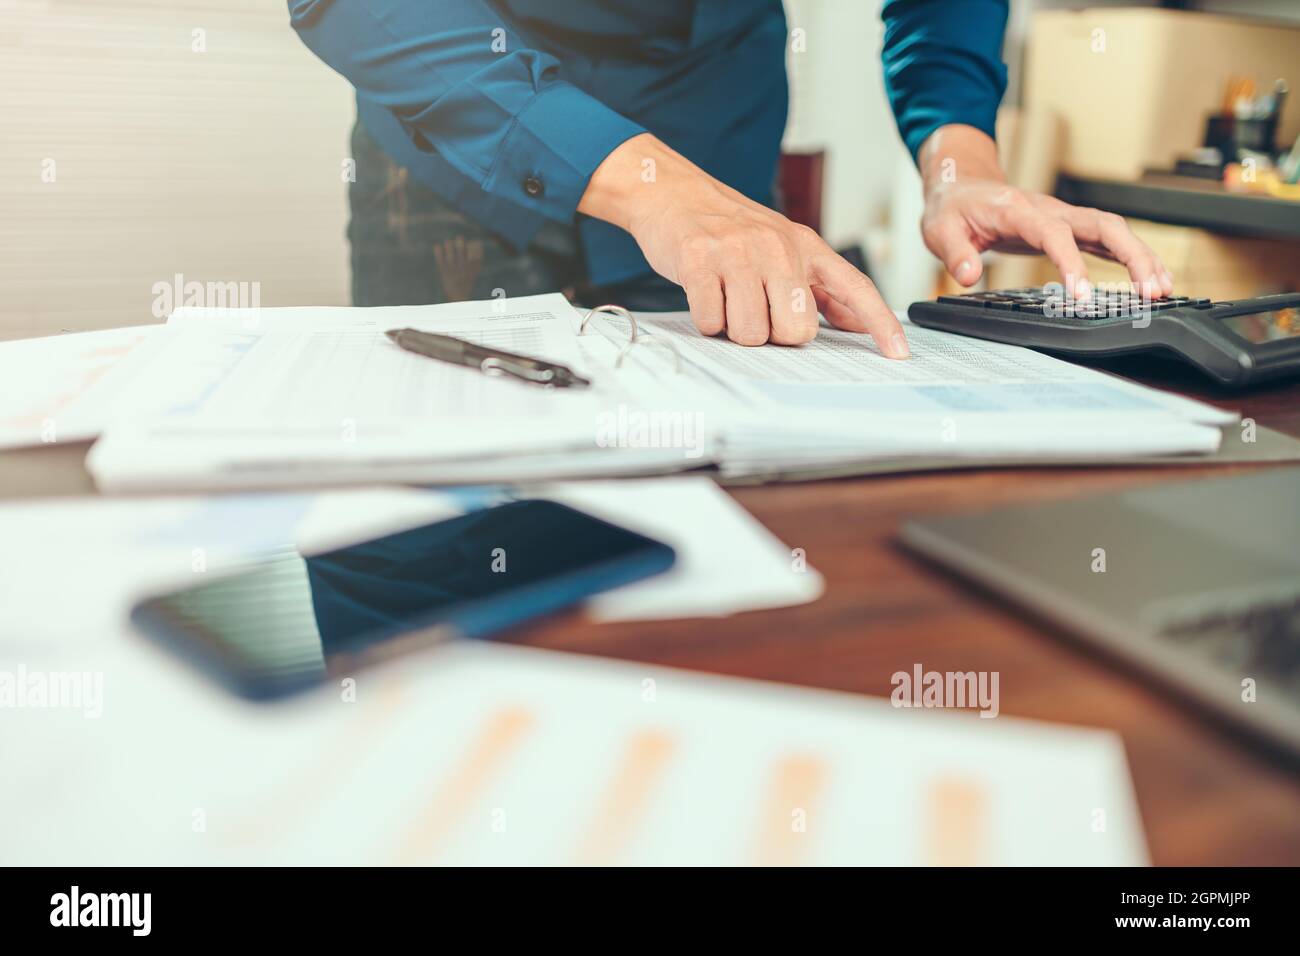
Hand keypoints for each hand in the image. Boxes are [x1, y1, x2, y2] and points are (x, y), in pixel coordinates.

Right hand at [579, 134, 908, 356]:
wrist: (673, 192)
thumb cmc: (728, 228)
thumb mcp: (782, 247)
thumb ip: (822, 288)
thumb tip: (859, 321)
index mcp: (805, 246)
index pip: (855, 288)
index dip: (880, 324)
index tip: (899, 354)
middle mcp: (778, 247)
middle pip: (795, 330)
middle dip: (772, 334)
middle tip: (755, 310)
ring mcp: (738, 254)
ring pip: (752, 332)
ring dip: (735, 328)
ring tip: (727, 299)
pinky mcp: (699, 262)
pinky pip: (712, 322)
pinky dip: (706, 320)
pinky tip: (704, 295)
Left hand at [918, 125, 1173, 299]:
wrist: (961, 185)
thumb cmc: (953, 207)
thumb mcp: (939, 230)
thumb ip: (954, 253)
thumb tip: (968, 277)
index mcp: (1020, 210)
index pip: (1054, 234)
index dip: (1071, 263)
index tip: (1083, 294)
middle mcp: (1050, 210)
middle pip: (1104, 224)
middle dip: (1133, 256)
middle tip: (1150, 291)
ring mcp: (1064, 217)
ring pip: (1114, 230)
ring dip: (1142, 257)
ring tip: (1162, 290)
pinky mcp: (1069, 228)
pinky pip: (1107, 240)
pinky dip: (1132, 257)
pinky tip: (1150, 279)